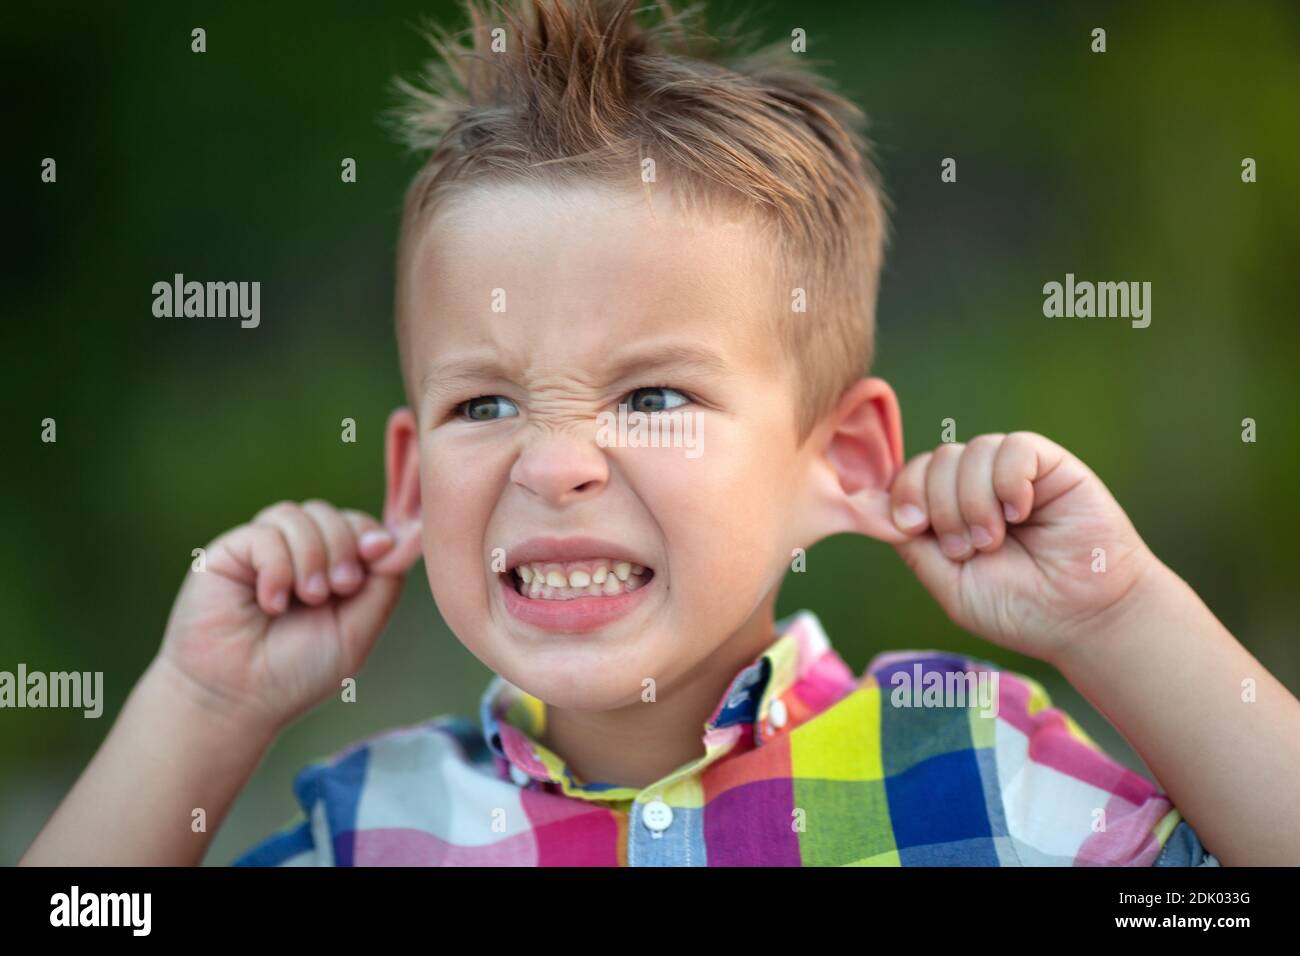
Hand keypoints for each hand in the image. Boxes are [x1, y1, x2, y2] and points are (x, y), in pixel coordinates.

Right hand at [156, 499, 423, 734]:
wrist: (237, 699)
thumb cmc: (297, 672)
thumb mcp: (358, 628)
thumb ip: (386, 580)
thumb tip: (419, 531)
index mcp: (335, 570)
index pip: (363, 527)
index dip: (374, 537)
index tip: (378, 555)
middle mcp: (301, 554)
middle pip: (336, 516)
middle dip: (345, 548)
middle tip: (337, 590)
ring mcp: (266, 550)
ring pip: (301, 515)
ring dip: (312, 557)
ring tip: (307, 598)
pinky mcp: (231, 551)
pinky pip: (266, 532)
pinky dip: (277, 567)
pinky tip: (271, 603)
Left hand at [887, 431, 1159, 662]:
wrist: (1084, 620)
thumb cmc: (1020, 608)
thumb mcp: (950, 584)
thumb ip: (913, 544)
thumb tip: (874, 504)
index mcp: (950, 512)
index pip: (910, 477)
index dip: (903, 495)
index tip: (913, 528)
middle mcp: (978, 486)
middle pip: (934, 461)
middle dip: (941, 508)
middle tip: (970, 549)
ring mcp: (1013, 473)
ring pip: (970, 452)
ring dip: (973, 501)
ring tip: (995, 539)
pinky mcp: (1051, 465)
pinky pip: (1014, 447)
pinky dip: (1008, 481)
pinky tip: (1020, 512)